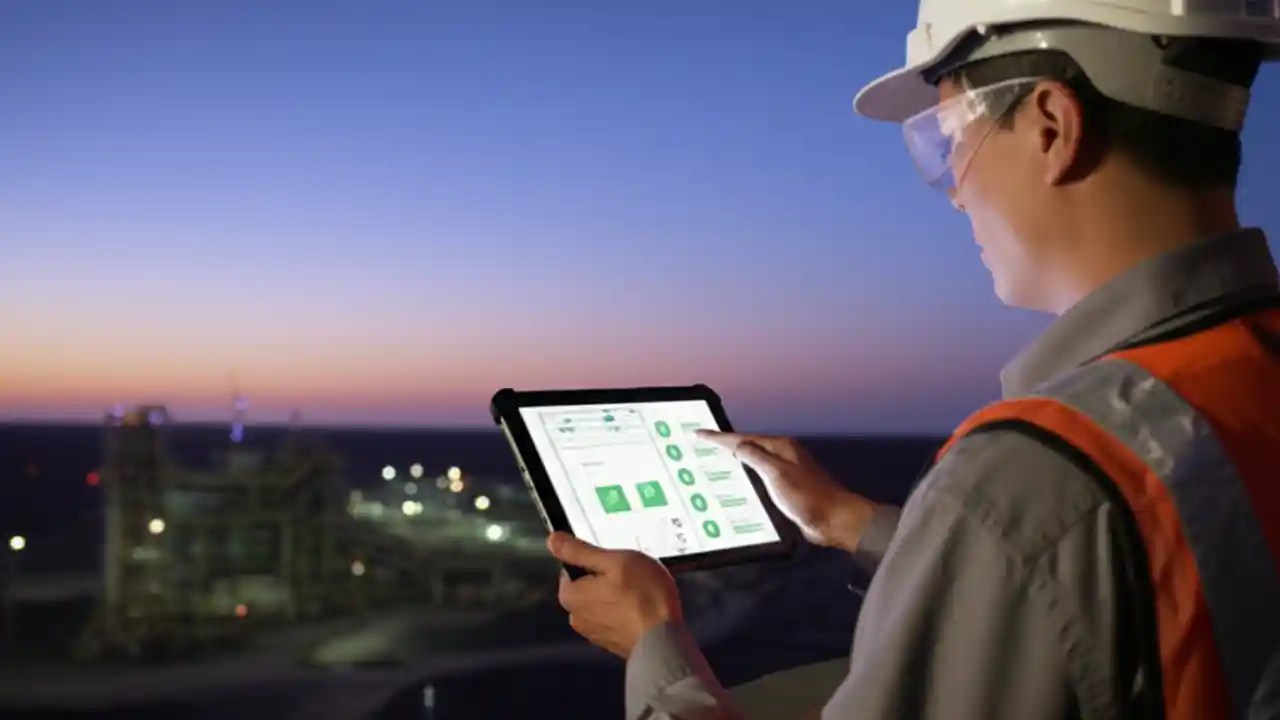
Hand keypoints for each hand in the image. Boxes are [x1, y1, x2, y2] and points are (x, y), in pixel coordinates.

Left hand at [547, 532, 681, 658]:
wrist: (665, 641)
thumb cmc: (642, 597)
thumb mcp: (613, 561)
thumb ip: (580, 551)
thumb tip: (553, 541)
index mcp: (570, 596)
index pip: (572, 568)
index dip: (595, 561)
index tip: (614, 562)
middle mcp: (577, 618)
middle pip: (589, 588)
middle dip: (609, 581)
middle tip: (632, 576)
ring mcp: (596, 635)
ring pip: (605, 604)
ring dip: (620, 598)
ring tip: (643, 594)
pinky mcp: (614, 645)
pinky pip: (618, 621)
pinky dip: (629, 614)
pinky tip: (646, 610)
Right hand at [695, 429, 876, 552]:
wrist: (834, 520)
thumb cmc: (809, 497)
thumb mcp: (777, 474)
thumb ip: (756, 457)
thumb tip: (738, 445)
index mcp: (780, 448)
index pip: (743, 439)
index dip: (719, 438)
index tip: (700, 433)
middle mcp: (782, 456)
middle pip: (748, 447)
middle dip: (726, 445)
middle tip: (703, 444)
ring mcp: (785, 472)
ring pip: (754, 462)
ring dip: (735, 460)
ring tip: (714, 460)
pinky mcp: (787, 488)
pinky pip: (760, 477)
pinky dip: (746, 476)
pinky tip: (738, 483)